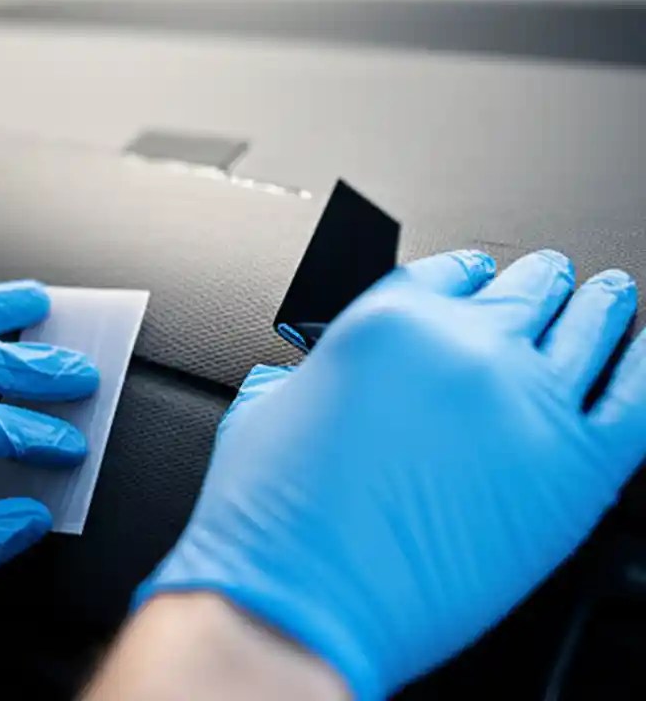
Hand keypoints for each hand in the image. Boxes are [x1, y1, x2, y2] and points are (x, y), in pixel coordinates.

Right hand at [139, 250, 645, 698]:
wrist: (301, 601)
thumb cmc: (274, 522)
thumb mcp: (265, 414)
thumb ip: (302, 378)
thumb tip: (304, 381)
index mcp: (389, 325)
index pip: (449, 274)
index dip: (469, 272)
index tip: (480, 274)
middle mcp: (465, 350)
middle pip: (527, 291)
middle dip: (541, 282)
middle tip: (552, 280)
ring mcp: (526, 404)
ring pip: (592, 328)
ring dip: (602, 307)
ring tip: (611, 299)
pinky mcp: (576, 470)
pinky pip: (637, 396)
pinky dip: (644, 367)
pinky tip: (641, 354)